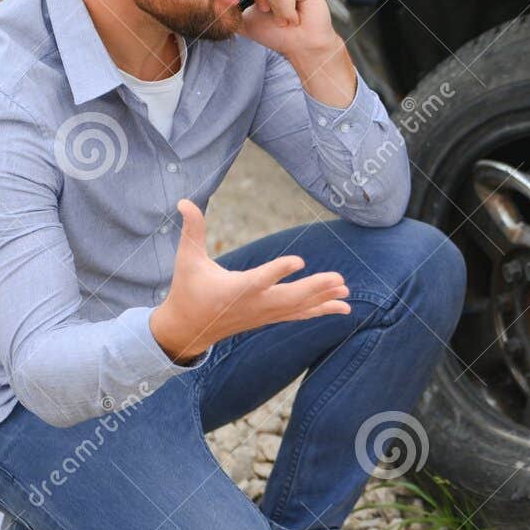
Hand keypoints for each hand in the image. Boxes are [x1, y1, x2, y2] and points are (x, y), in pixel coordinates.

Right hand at [149, 199, 349, 362]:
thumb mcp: (187, 259)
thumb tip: (184, 200)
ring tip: (346, 289)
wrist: (189, 329)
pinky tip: (343, 308)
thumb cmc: (188, 290)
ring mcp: (264, 314)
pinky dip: (321, 310)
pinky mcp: (270, 318)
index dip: (278, 271)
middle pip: (288, 298)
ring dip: (323, 299)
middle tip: (339, 279)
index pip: (259, 280)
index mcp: (235, 289)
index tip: (299, 260)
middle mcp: (254, 304)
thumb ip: (192, 230)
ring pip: (298, 308)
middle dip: (315, 289)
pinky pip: (299, 315)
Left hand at [237, 0, 356, 104]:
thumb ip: (227, 5)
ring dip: (276, 9)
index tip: (255, 5)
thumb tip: (204, 0)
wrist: (300, 48)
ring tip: (286, 17)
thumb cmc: (275, 32)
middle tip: (273, 13)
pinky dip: (286, 12)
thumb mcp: (243, 17)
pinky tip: (296, 17)